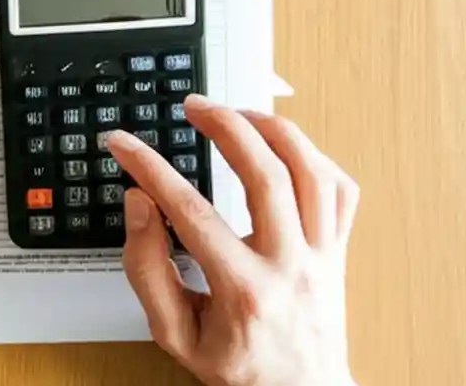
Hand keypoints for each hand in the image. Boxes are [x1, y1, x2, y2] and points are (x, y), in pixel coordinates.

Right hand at [107, 95, 359, 385]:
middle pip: (266, 176)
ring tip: (238, 112)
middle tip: (194, 105)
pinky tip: (284, 147)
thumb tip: (140, 205)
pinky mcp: (340, 250)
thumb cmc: (238, 369)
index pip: (190, 212)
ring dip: (275, 130)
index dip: (149, 168)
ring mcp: (322, 256)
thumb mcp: (174, 334)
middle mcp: (290, 267)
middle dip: (225, 127)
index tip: (124, 143)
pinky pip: (341, 190)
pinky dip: (315, 157)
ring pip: (313, 172)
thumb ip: (147, 269)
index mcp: (244, 291)